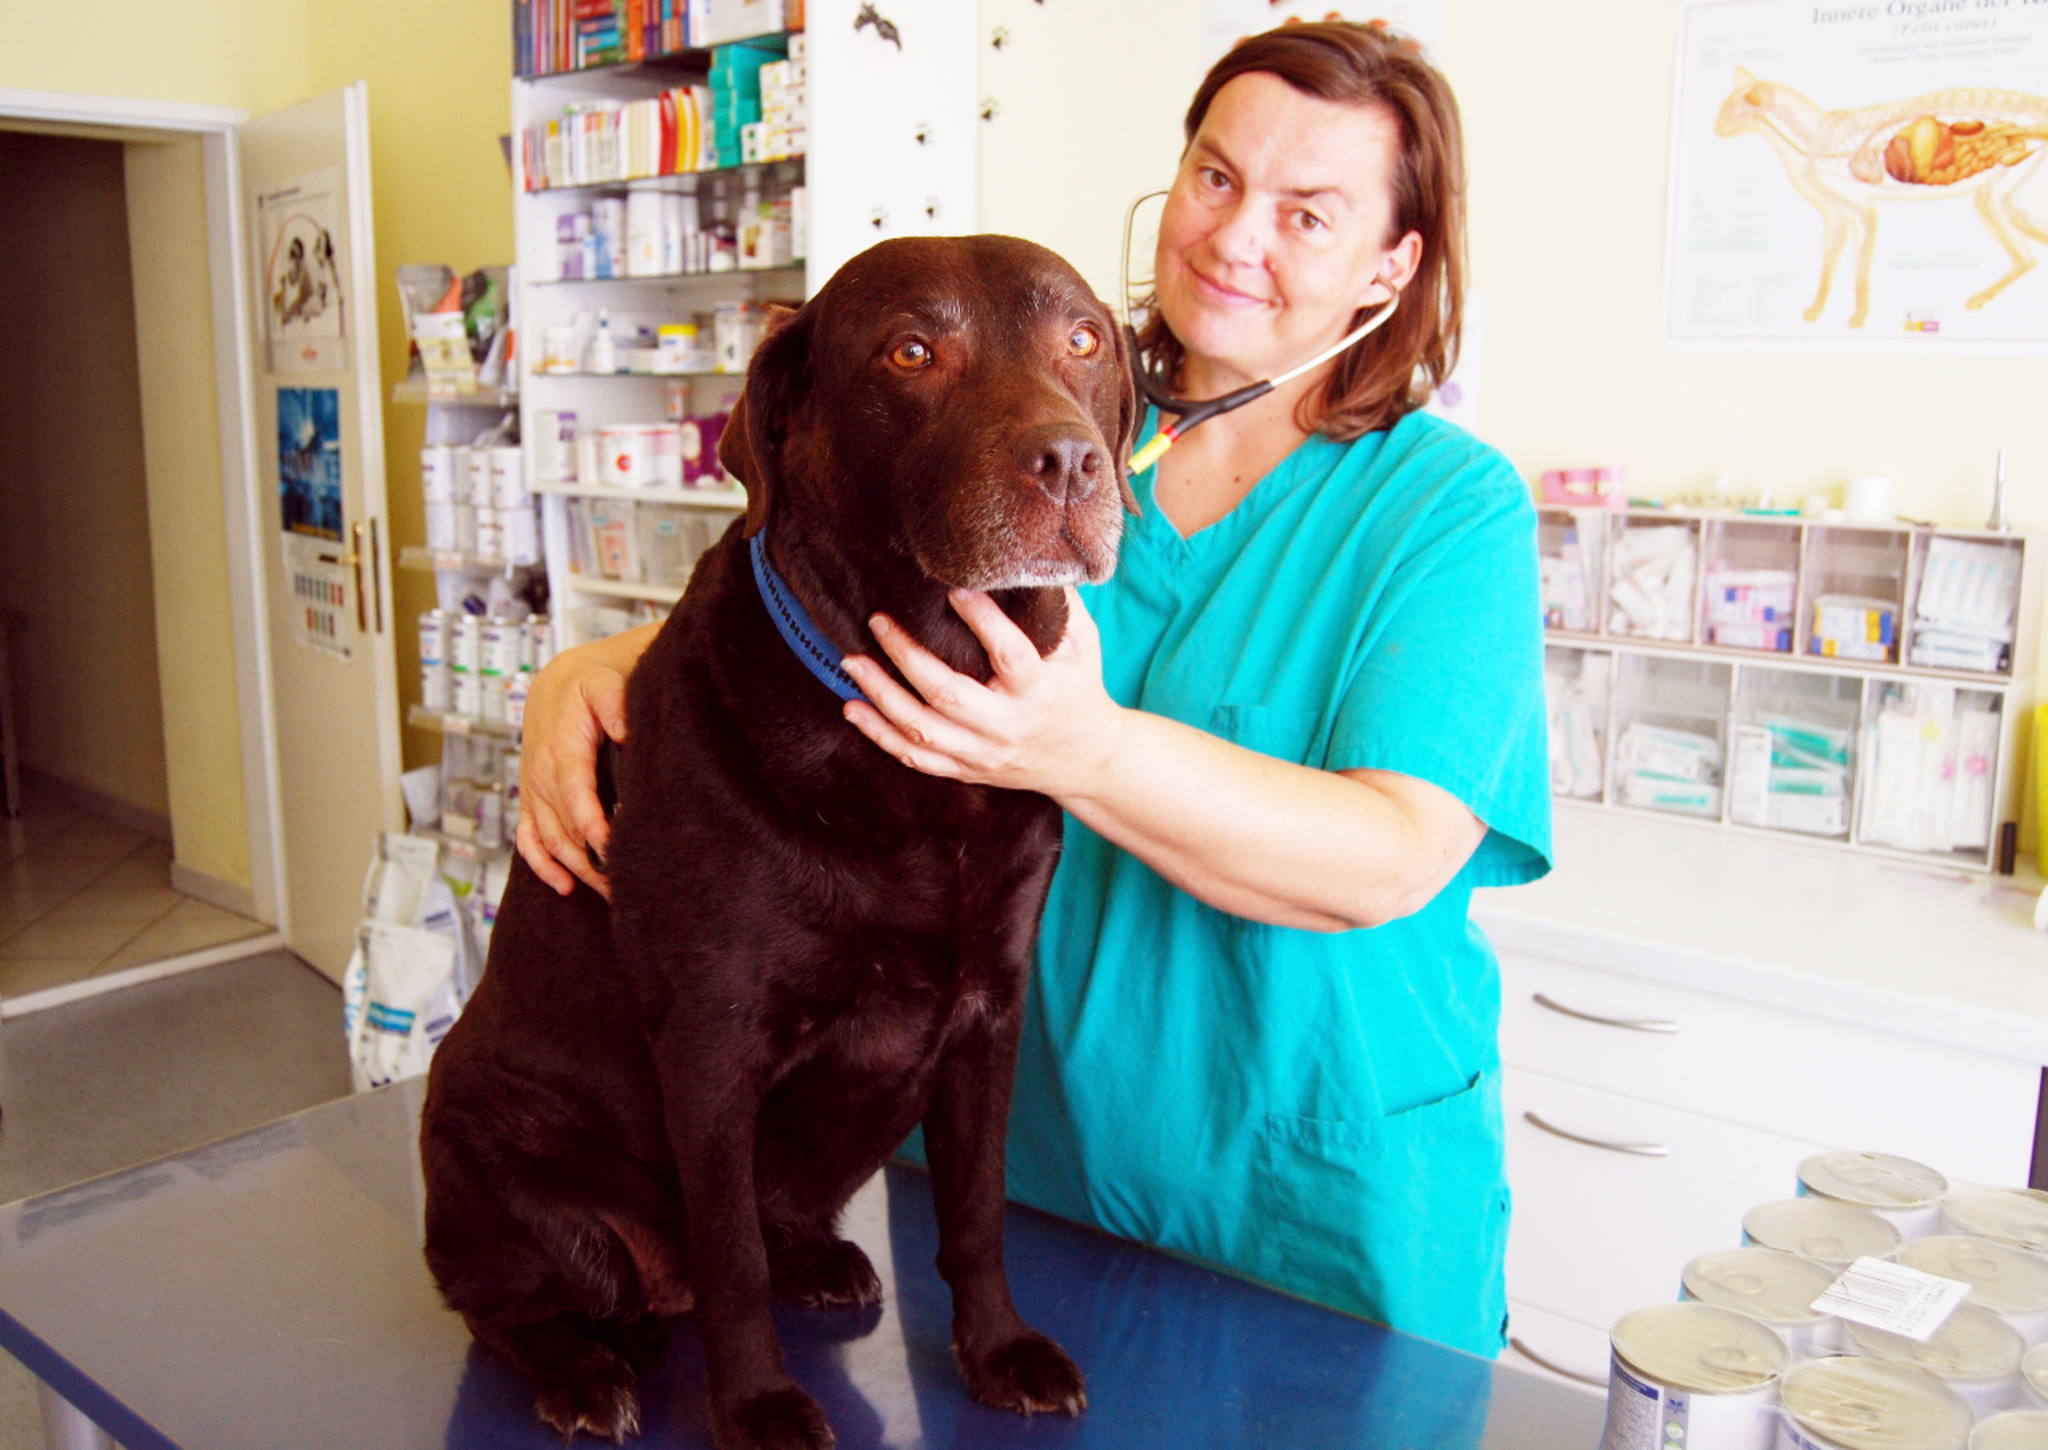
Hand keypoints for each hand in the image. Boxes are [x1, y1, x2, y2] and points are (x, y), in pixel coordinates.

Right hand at [515, 643, 629, 897]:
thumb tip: (626, 729)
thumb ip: (615, 704)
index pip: (576, 797)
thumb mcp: (603, 683)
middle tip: (625, 884)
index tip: (615, 850)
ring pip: (549, 841)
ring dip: (574, 869)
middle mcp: (541, 776)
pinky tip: (564, 885)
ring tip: (606, 891)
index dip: (593, 828)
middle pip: (564, 829)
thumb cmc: (588, 684)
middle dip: (592, 861)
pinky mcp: (531, 799)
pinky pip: (528, 839)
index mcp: (561, 751)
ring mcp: (533, 791)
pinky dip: (542, 864)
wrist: (558, 683)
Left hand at [840, 587, 1123, 797]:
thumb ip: (1059, 605)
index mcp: (1040, 690)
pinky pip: (915, 757)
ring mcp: (982, 752)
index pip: (1009, 655)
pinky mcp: (965, 768)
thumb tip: (1025, 559)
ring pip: (922, 730)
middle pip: (948, 695)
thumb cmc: (1079, 688)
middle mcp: (1006, 726)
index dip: (982, 621)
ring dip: (882, 695)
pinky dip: (879, 735)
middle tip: (878, 620)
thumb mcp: (1084, 645)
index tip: (953, 588)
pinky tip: (852, 708)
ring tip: (852, 661)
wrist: (1084, 759)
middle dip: (907, 656)